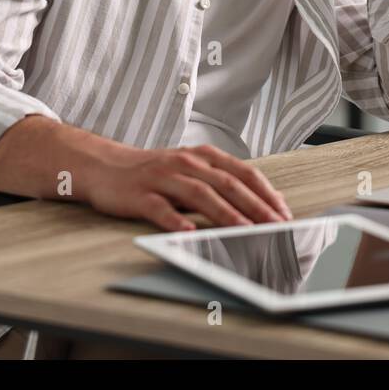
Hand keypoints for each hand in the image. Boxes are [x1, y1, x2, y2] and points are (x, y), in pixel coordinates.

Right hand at [88, 145, 292, 230]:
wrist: (104, 166)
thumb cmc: (153, 172)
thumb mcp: (190, 170)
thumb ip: (219, 182)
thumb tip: (257, 202)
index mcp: (203, 157)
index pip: (242, 173)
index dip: (265, 192)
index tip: (284, 212)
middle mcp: (186, 163)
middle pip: (227, 184)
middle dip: (255, 205)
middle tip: (275, 225)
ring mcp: (163, 178)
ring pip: (199, 195)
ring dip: (225, 213)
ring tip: (245, 231)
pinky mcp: (140, 195)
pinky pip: (160, 209)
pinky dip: (176, 221)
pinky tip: (190, 233)